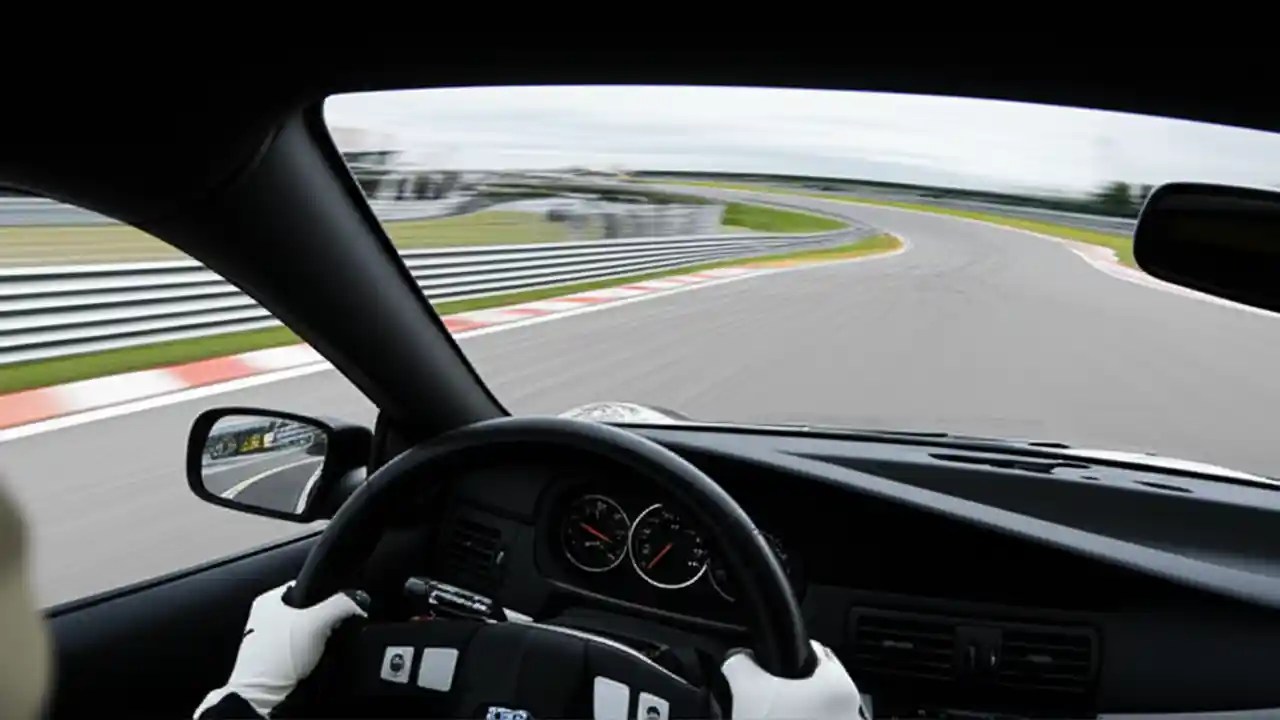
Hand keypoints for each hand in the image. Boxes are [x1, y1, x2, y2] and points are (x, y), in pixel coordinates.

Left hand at [194, 582, 364, 717]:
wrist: (264, 698)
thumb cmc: (274, 659)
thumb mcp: (317, 621)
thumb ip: (341, 605)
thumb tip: (359, 600)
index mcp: (268, 600)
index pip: (306, 585)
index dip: (326, 592)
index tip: (337, 604)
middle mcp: (267, 619)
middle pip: (310, 610)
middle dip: (325, 619)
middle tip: (330, 628)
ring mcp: (271, 642)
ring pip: (309, 632)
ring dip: (320, 640)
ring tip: (321, 648)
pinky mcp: (279, 661)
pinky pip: (305, 652)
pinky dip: (313, 655)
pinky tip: (315, 661)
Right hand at [721, 640, 869, 718]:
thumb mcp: (746, 691)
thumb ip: (740, 662)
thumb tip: (738, 659)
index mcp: (838, 685)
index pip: (811, 650)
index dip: (782, 656)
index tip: (763, 667)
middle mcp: (853, 710)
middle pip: (811, 685)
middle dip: (785, 690)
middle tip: (760, 701)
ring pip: (812, 713)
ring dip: (792, 715)